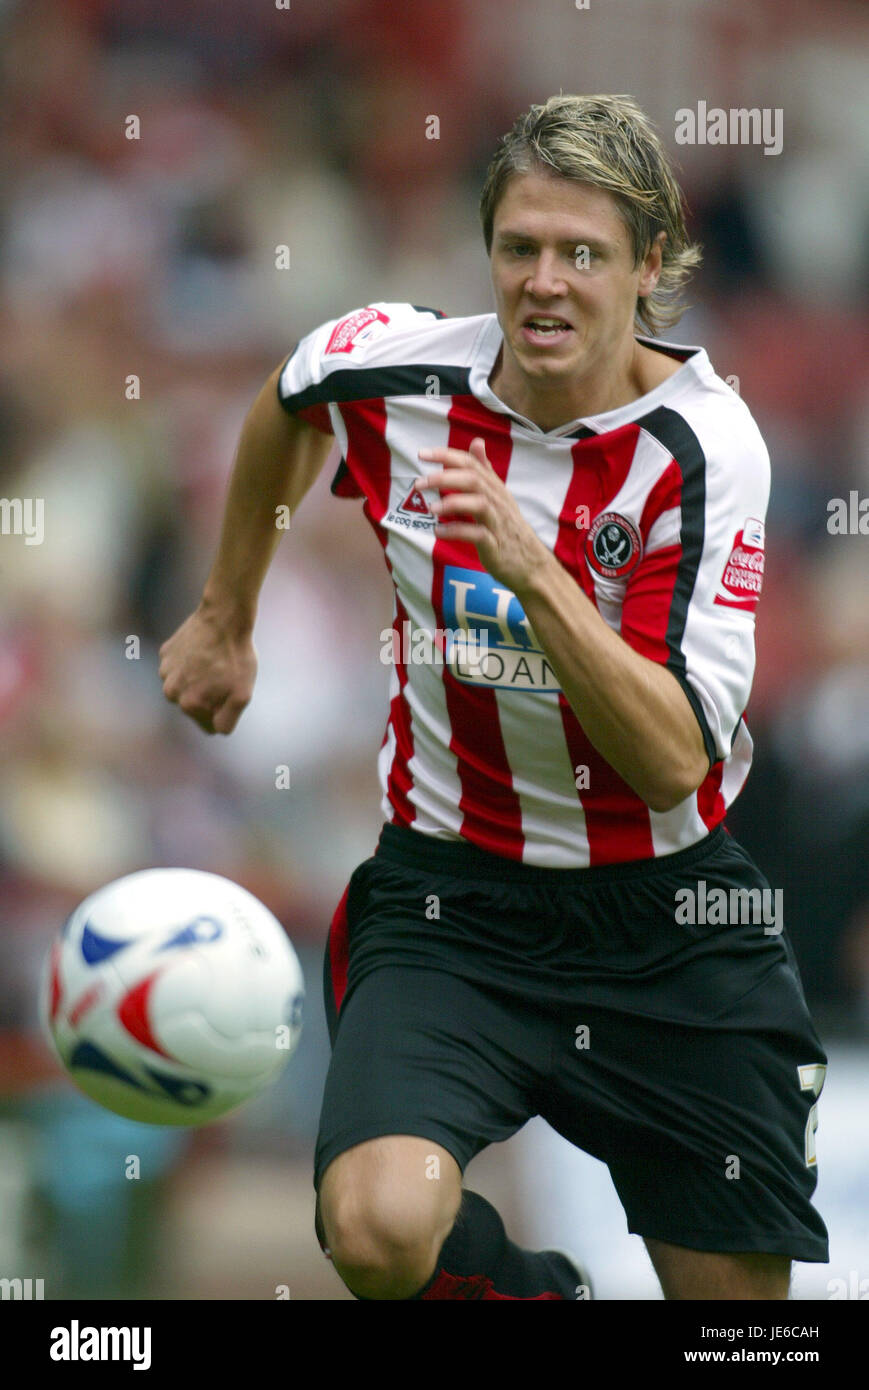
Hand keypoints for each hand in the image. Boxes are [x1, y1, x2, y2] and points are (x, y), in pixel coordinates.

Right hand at [159, 605, 256, 734]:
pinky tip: (203, 651)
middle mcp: (171, 692)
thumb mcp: (242, 695)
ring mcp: (165, 671)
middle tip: (223, 675)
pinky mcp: (165, 653)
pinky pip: (179, 666)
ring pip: (185, 685)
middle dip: (209, 696)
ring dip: (197, 679)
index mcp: (189, 705)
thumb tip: (215, 731)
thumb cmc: (236, 657)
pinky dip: (190, 662)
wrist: (223, 618)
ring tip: (213, 662)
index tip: (230, 692)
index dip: (223, 711)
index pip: (208, 725)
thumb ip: (227, 721)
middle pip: (194, 705)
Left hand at [415, 437, 553, 593]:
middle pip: (473, 480)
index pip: (471, 464)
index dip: (446, 456)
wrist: (531, 564)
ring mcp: (498, 522)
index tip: (421, 454)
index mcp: (495, 488)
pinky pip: (478, 534)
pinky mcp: (495, 545)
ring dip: (453, 503)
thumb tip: (477, 442)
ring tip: (432, 508)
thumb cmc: (509, 529)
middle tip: (420, 483)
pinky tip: (439, 532)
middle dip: (444, 477)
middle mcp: (498, 501)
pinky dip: (457, 531)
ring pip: (478, 503)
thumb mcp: (499, 496)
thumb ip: (485, 471)